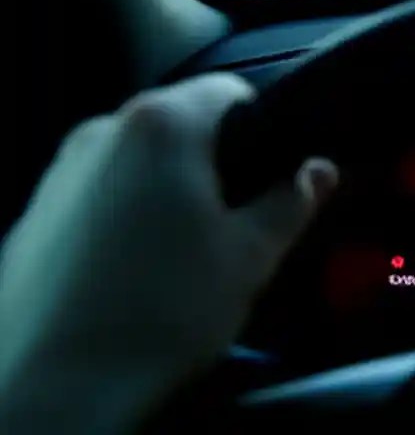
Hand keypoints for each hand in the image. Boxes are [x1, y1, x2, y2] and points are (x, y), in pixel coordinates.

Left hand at [0, 74, 337, 433]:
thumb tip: (320, 171)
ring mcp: (59, 172)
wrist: (55, 384)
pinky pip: (98, 198)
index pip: (231, 89)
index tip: (277, 177)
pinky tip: (136, 275)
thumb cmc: (164, 310)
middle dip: (214, 165)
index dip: (266, 129)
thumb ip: (292, 202)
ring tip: (184, 258)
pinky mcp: (33, 215)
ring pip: (137, 163)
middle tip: (237, 226)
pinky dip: (123, 221)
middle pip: (181, 126)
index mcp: (163, 127)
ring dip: (166, 192)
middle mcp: (103, 131)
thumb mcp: (251, 256)